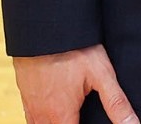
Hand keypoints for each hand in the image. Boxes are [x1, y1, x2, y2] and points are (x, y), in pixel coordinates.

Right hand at [12, 44, 139, 123]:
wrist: (45, 28)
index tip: (90, 121)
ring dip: (56, 122)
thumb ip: (116, 102)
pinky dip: (42, 119)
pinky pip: (31, 118)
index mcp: (62, 115)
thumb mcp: (102, 74)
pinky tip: (53, 111)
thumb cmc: (73, 49)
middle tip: (82, 115)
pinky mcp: (24, 94)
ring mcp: (31, 106)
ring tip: (70, 114)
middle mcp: (43, 115)